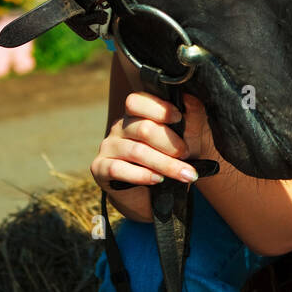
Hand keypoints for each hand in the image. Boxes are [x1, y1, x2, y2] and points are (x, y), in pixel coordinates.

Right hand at [90, 91, 211, 221]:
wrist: (157, 194)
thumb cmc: (173, 158)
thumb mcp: (188, 136)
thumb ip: (191, 115)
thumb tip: (190, 97)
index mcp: (136, 114)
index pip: (138, 101)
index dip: (159, 109)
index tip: (179, 118)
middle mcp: (119, 127)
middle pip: (142, 128)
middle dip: (169, 143)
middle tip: (186, 154)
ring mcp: (108, 147)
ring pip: (136, 151)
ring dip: (165, 163)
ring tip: (184, 173)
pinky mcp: (100, 168)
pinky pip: (118, 169)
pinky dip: (142, 175)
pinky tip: (158, 179)